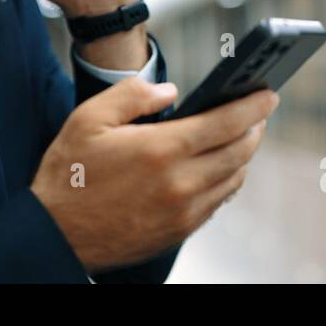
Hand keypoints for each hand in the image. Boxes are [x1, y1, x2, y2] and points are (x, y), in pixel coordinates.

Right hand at [30, 77, 280, 273]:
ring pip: (233, 179)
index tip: (269, 94)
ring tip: (238, 136)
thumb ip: (132, 95)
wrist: (55, 235)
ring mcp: (183, 212)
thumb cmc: (68, 174)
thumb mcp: (89, 118)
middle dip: (254, 128)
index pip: (226, 123)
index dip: (253, 106)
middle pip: (239, 152)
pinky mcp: (179, 231)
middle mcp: (180, 184)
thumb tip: (171, 91)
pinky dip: (225, 180)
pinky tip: (216, 167)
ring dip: (242, 155)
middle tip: (257, 112)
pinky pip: (217, 202)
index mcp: (161, 150)